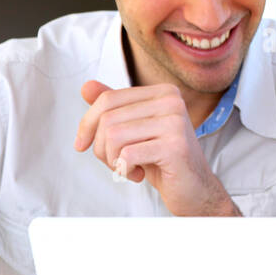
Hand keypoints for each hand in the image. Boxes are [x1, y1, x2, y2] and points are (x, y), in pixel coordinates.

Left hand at [75, 80, 238, 215]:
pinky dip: (125, 170)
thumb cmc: (162, 160)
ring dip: (112, 160)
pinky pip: (127, 155)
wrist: (193, 188)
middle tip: (116, 162)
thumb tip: (86, 86)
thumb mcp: (134, 131)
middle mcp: (172, 101)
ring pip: (114, 136)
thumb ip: (114, 108)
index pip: (109, 98)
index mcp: (163, 92)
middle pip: (108, 118)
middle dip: (101, 147)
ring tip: (127, 168)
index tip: (82, 144)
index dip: (87, 124)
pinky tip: (138, 174)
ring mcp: (175, 122)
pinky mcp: (175, 146)